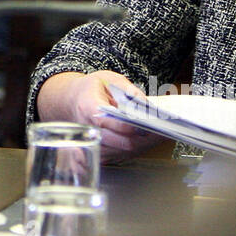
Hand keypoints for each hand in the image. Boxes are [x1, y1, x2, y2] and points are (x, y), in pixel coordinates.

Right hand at [37, 70, 163, 160]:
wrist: (71, 100)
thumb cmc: (92, 88)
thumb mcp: (109, 79)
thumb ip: (128, 90)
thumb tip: (145, 105)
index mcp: (87, 107)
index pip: (107, 122)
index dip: (126, 126)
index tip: (145, 123)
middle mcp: (88, 129)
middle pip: (117, 142)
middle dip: (142, 139)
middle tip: (164, 132)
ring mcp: (93, 143)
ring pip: (122, 152)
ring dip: (143, 145)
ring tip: (164, 135)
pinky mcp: (99, 151)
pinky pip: (121, 155)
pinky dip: (138, 148)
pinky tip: (152, 140)